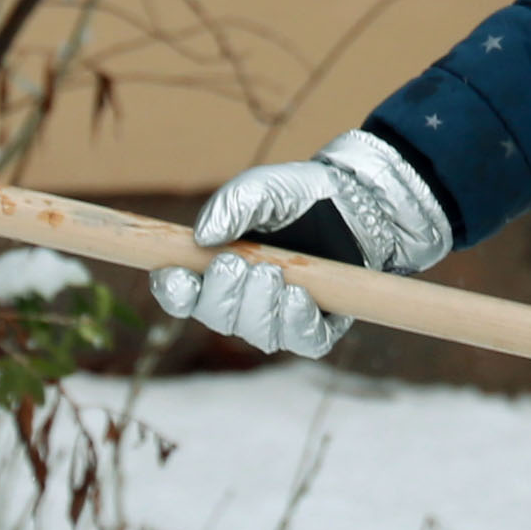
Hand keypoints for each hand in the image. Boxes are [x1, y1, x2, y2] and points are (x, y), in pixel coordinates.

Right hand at [149, 130, 452, 358]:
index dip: (174, 292)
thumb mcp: (263, 188)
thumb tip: (203, 236)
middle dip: (223, 295)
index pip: (181, 294)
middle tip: (239, 264)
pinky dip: (297, 322)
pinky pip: (303, 341)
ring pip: (258, 334)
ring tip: (273, 273)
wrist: (356, 202)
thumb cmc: (299, 196)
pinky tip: (299, 296)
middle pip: (217, 318)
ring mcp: (280, 317)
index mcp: (216, 269)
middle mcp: (244, 301)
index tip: (178, 277)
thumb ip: (232, 205)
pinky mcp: (319, 326)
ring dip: (260, 307)